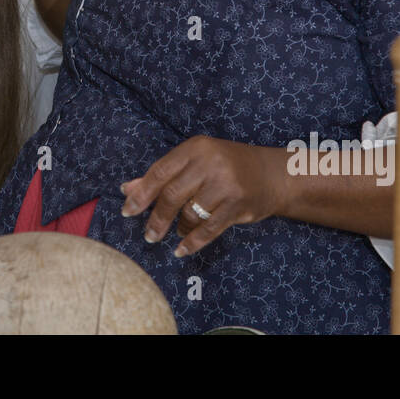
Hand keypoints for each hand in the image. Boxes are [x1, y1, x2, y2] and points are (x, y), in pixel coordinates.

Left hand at [119, 137, 289, 257]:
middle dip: (157, 218)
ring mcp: (225, 185)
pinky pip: (208, 229)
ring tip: (174, 232)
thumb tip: (128, 189)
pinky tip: (181, 249)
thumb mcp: (195, 162)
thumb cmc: (226, 166)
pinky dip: (192, 242)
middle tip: (149, 234)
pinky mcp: (237, 206)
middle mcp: (210, 164)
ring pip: (190, 213)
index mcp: (195, 148)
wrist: (272, 174)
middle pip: (172, 195)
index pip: (160, 171)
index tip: (127, 211)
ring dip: (178, 228)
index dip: (141, 194)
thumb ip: (162, 174)